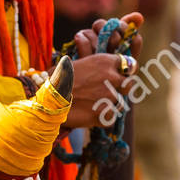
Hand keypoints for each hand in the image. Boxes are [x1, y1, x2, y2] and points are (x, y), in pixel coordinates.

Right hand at [65, 13, 143, 128]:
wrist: (48, 99)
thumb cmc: (59, 79)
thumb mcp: (79, 61)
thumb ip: (99, 63)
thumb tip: (112, 63)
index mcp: (106, 61)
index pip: (130, 64)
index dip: (124, 71)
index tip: (118, 76)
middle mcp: (112, 77)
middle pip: (129, 85)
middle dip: (120, 89)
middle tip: (106, 92)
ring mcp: (110, 97)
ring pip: (120, 102)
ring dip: (110, 104)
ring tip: (93, 104)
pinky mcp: (105, 114)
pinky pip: (111, 117)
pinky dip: (103, 117)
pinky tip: (91, 114)